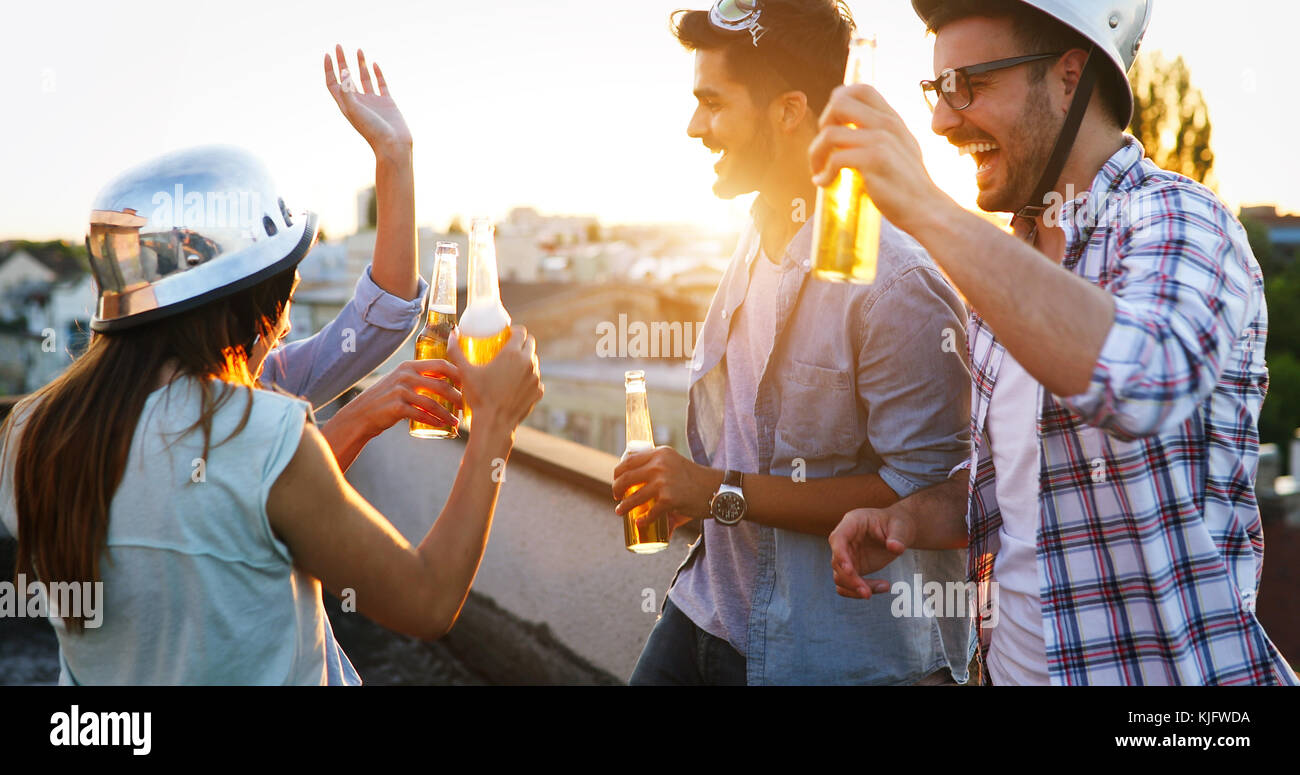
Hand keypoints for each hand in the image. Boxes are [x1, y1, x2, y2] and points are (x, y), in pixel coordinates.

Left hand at [324, 44, 412, 158]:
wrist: (394, 145)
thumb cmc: (373, 131)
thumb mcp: (355, 110)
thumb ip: (347, 91)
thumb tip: (344, 70)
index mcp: (347, 105)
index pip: (333, 83)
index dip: (329, 69)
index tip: (328, 55)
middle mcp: (358, 102)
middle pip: (346, 78)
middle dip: (341, 62)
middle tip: (338, 46)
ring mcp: (373, 102)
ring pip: (364, 79)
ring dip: (360, 65)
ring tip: (358, 50)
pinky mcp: (387, 102)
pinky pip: (380, 84)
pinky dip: (377, 74)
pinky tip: (374, 64)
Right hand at [337, 359, 461, 439]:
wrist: (361, 415)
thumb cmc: (386, 399)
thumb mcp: (401, 381)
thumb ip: (420, 378)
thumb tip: (447, 382)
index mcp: (410, 366)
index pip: (441, 365)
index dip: (458, 374)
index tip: (470, 384)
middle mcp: (406, 376)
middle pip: (441, 385)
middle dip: (458, 397)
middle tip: (467, 407)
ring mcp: (400, 391)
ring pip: (433, 403)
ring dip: (447, 414)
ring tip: (455, 423)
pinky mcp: (397, 407)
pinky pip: (422, 415)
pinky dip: (434, 421)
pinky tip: (442, 426)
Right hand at [445, 326, 542, 431]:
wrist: (494, 423)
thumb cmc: (479, 397)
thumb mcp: (465, 372)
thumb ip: (456, 352)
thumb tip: (451, 335)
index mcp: (513, 353)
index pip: (521, 332)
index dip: (515, 331)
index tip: (507, 334)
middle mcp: (528, 362)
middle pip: (530, 344)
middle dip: (521, 343)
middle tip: (508, 348)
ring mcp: (536, 377)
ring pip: (534, 362)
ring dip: (525, 361)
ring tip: (512, 366)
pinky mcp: (539, 391)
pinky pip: (536, 380)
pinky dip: (529, 379)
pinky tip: (518, 383)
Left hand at [612, 447, 720, 531]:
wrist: (717, 489)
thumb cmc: (695, 480)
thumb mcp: (675, 467)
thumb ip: (660, 474)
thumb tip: (647, 481)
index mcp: (660, 453)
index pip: (629, 461)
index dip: (617, 473)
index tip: (617, 481)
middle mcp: (660, 465)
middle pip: (626, 478)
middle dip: (616, 489)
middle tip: (617, 497)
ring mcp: (664, 482)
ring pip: (634, 497)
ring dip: (624, 506)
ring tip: (620, 511)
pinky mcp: (669, 499)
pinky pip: (650, 512)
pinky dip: (643, 520)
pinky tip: (639, 523)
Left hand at [808, 84, 950, 234]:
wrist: (926, 209)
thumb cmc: (907, 184)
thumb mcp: (899, 148)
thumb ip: (879, 133)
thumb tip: (848, 128)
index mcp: (891, 118)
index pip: (860, 88)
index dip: (838, 101)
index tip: (833, 126)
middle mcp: (887, 124)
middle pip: (839, 102)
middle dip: (822, 124)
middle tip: (824, 148)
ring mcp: (881, 140)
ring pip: (830, 133)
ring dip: (816, 153)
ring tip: (819, 170)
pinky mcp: (874, 160)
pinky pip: (836, 158)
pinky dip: (824, 173)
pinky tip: (825, 183)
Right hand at [828, 506, 915, 599]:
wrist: (899, 531)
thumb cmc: (897, 524)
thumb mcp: (901, 527)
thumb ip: (898, 537)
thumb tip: (895, 548)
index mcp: (852, 523)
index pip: (837, 538)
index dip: (840, 555)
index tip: (849, 570)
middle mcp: (845, 540)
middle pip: (836, 562)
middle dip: (850, 580)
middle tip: (867, 593)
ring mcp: (847, 555)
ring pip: (840, 577)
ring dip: (855, 589)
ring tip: (884, 587)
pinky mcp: (853, 568)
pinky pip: (848, 585)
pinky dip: (860, 591)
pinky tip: (882, 587)